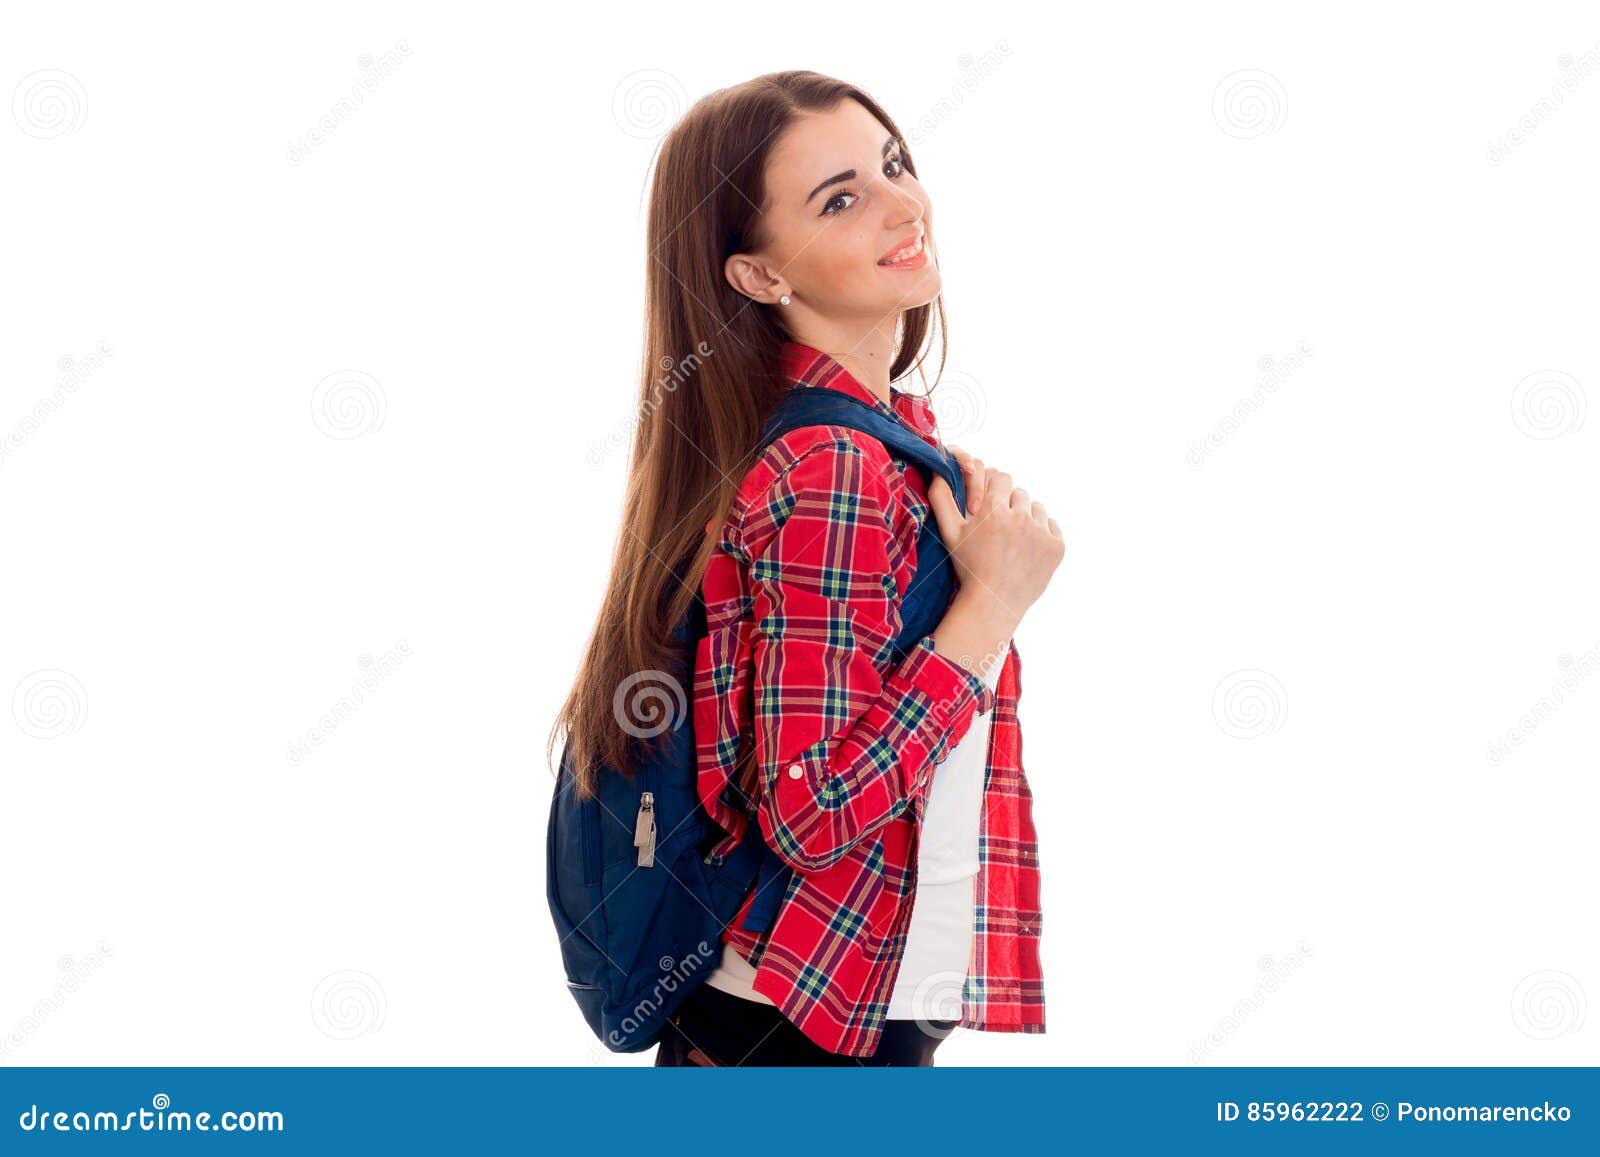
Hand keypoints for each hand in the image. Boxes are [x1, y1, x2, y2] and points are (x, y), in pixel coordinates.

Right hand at [926, 445, 1064, 628]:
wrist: (993, 604)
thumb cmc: (968, 567)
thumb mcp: (949, 533)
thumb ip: (941, 498)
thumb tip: (940, 472)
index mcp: (994, 510)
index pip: (1001, 477)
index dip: (995, 490)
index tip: (990, 505)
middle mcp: (1020, 517)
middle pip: (1019, 493)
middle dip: (1010, 505)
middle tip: (1000, 528)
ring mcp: (1041, 533)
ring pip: (1036, 508)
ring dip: (1026, 518)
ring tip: (1013, 540)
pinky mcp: (1056, 547)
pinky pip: (1051, 526)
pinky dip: (1042, 534)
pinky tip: (1026, 549)